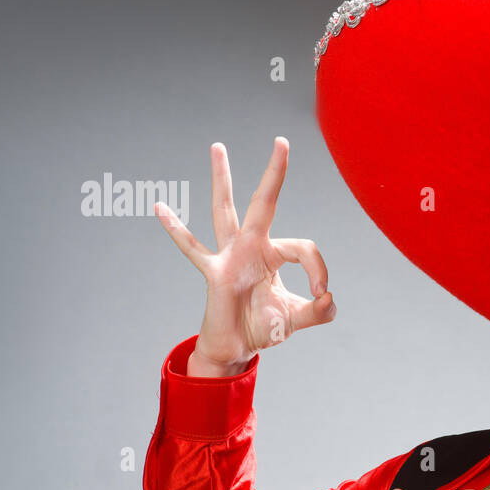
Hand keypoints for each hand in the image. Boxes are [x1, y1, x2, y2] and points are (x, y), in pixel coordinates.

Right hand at [155, 137, 335, 374]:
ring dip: (223, 180)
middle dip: (274, 173)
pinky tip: (161, 207)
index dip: (318, 269)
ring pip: (225, 212)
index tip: (322, 293)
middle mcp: (252, 248)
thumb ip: (320, 311)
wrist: (237, 348)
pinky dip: (176, 230)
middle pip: (264, 203)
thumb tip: (329, 299)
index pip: (304, 248)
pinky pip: (192, 249)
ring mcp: (231, 256)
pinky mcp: (214, 273)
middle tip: (281, 141)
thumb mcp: (299, 318)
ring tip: (219, 147)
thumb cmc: (264, 327)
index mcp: (274, 255)